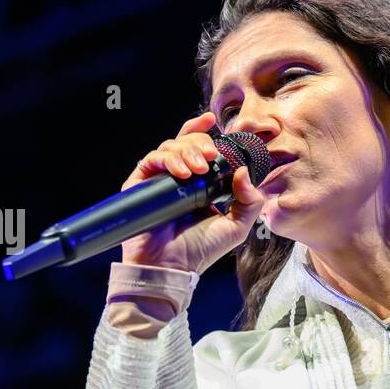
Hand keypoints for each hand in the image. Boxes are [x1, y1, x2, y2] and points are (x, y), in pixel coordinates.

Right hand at [118, 110, 265, 275]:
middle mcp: (178, 179)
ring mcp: (159, 181)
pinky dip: (168, 160)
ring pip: (169, 147)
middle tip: (211, 156)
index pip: (200, 150)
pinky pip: (151, 160)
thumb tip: (243, 171)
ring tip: (199, 169)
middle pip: (185, 142)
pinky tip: (183, 172)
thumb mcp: (236, 225)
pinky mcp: (140, 184)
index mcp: (200, 185)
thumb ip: (249, 200)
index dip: (204, 132)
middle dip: (199, 142)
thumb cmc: (201, 250)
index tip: (214, 122)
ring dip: (187, 151)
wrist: (172, 266)